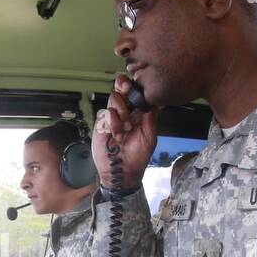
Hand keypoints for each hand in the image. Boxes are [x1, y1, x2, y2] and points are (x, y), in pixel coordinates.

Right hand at [92, 76, 158, 190]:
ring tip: (126, 128)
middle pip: (120, 90)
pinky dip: (112, 122)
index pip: (134, 92)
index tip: (135, 85)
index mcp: (137, 113)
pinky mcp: (101, 125)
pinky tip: (116, 134)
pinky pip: (104, 114)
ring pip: (112, 99)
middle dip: (123, 88)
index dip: (133, 85)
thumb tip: (155, 100)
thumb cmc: (137, 157)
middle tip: (126, 91)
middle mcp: (124, 113)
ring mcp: (112, 118)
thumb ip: (151, 117)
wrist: (122, 172)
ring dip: (121, 111)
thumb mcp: (149, 136)